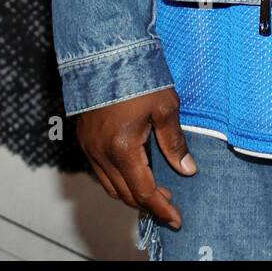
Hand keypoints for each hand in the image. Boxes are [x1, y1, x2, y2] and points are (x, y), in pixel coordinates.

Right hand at [75, 87, 196, 229]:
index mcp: (122, 148)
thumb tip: (187, 169)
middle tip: (168, 203)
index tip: (175, 219)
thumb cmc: (139, 76)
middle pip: (125, 193)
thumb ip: (174, 143)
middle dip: (147, 203)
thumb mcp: (165, 107)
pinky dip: (118, 178)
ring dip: (131, 192)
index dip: (161, 208)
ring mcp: (89, 146)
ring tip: (154, 190)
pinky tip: (133, 170)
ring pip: (110, 184)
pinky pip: (100, 170)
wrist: (106, 52)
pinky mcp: (84, 137)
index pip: (143, 191)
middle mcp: (101, 153)